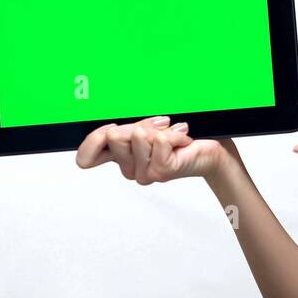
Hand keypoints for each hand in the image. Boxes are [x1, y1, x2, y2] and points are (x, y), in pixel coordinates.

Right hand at [75, 116, 231, 184]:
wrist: (211, 150)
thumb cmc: (180, 138)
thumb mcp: (146, 128)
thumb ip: (125, 129)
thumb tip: (108, 129)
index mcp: (121, 156)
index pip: (86, 157)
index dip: (91, 142)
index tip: (111, 128)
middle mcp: (129, 168)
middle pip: (114, 136)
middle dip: (138, 123)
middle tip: (158, 128)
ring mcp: (144, 173)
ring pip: (138, 136)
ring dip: (158, 128)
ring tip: (171, 134)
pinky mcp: (161, 170)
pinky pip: (159, 141)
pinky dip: (174, 133)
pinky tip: (182, 139)